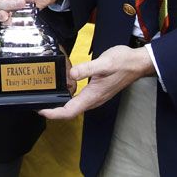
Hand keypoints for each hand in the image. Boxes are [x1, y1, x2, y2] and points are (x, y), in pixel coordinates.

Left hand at [40, 45, 154, 119]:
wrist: (137, 63)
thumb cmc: (122, 62)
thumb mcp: (104, 63)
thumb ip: (87, 69)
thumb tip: (71, 74)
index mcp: (93, 95)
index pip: (70, 111)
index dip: (54, 113)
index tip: (41, 110)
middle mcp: (94, 99)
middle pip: (70, 112)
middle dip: (54, 111)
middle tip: (39, 105)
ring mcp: (96, 96)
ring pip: (75, 107)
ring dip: (61, 106)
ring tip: (48, 99)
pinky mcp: (97, 91)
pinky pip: (80, 100)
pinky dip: (69, 98)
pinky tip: (64, 90)